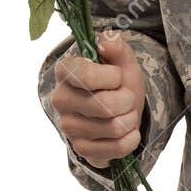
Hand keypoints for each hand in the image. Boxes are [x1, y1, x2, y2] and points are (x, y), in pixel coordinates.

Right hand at [51, 29, 146, 169]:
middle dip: (127, 100)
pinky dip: (131, 139)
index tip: (117, 76)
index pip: (85, 75)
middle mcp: (60, 99)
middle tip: (127, 97)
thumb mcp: (121, 60)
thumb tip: (106, 42)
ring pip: (113, 127)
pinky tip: (127, 131)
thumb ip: (116, 45)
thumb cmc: (117, 82)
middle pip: (103, 105)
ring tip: (126, 113)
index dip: (112, 77)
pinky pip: (116, 148)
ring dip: (131, 119)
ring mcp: (68, 127)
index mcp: (65, 71)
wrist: (119, 110)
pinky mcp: (81, 149)